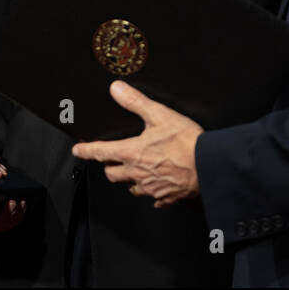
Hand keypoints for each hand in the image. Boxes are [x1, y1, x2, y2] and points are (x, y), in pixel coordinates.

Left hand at [72, 81, 202, 207]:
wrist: (209, 166)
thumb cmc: (186, 142)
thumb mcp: (159, 114)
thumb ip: (136, 102)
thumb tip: (117, 90)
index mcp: (132, 153)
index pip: (101, 152)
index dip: (87, 150)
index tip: (79, 150)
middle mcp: (138, 173)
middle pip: (113, 175)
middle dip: (109, 167)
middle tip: (110, 162)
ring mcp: (152, 188)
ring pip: (132, 188)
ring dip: (130, 181)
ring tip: (134, 173)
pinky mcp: (167, 197)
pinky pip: (155, 199)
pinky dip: (154, 194)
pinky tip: (158, 188)